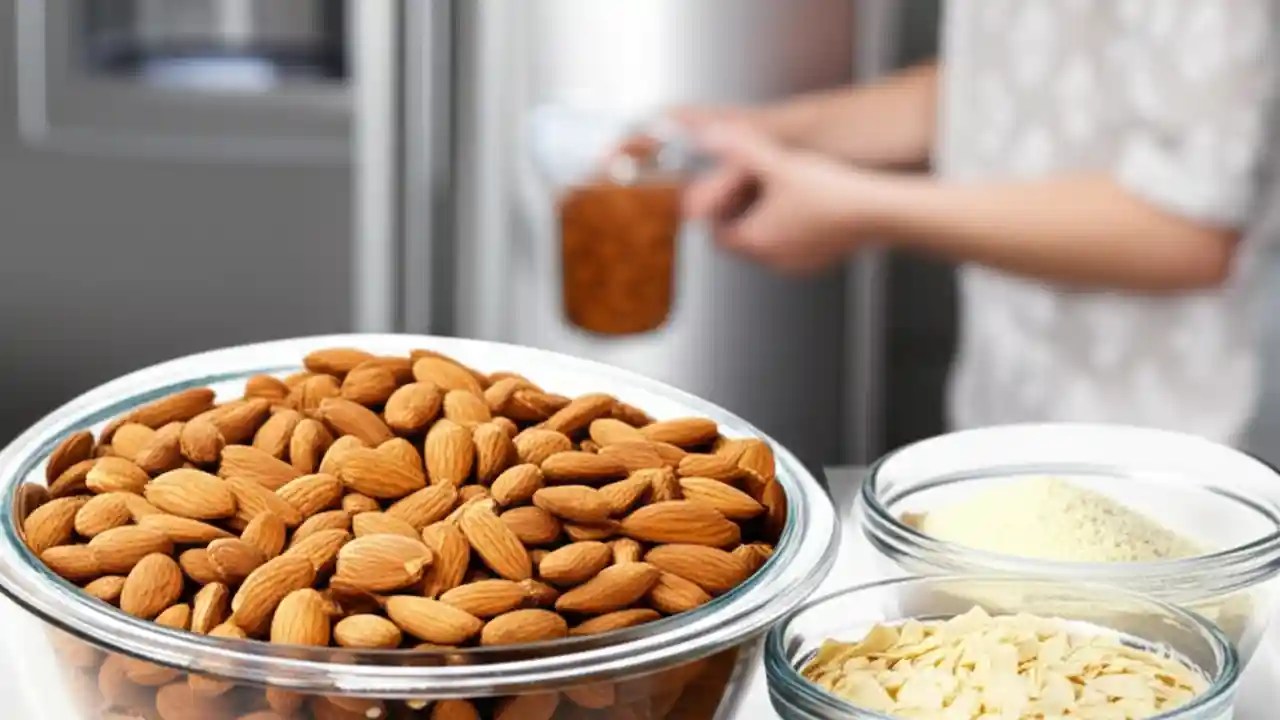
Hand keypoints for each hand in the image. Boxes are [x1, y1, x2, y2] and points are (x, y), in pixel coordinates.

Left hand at [684, 122, 874, 273]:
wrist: (875, 213)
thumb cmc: (832, 193)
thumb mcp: (780, 163)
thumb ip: (741, 148)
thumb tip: (711, 137)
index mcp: (754, 240)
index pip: (716, 233)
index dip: (715, 212)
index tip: (719, 194)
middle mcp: (771, 258)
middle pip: (739, 242)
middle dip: (736, 218)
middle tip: (739, 194)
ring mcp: (794, 264)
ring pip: (765, 248)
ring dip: (761, 227)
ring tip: (769, 199)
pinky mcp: (815, 263)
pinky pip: (790, 250)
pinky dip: (786, 234)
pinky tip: (799, 210)